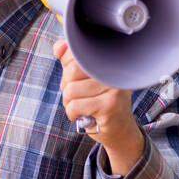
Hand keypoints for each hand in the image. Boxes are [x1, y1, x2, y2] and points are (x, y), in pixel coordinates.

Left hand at [53, 38, 143, 168]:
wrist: (120, 130)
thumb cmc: (99, 101)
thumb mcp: (84, 78)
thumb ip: (71, 60)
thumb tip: (58, 48)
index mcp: (108, 58)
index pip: (75, 52)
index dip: (67, 68)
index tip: (77, 79)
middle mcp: (115, 69)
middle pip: (71, 70)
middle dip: (67, 86)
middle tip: (80, 96)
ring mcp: (114, 87)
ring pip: (71, 90)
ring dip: (70, 102)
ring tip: (83, 106)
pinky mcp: (110, 105)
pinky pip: (74, 106)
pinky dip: (72, 114)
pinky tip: (84, 115)